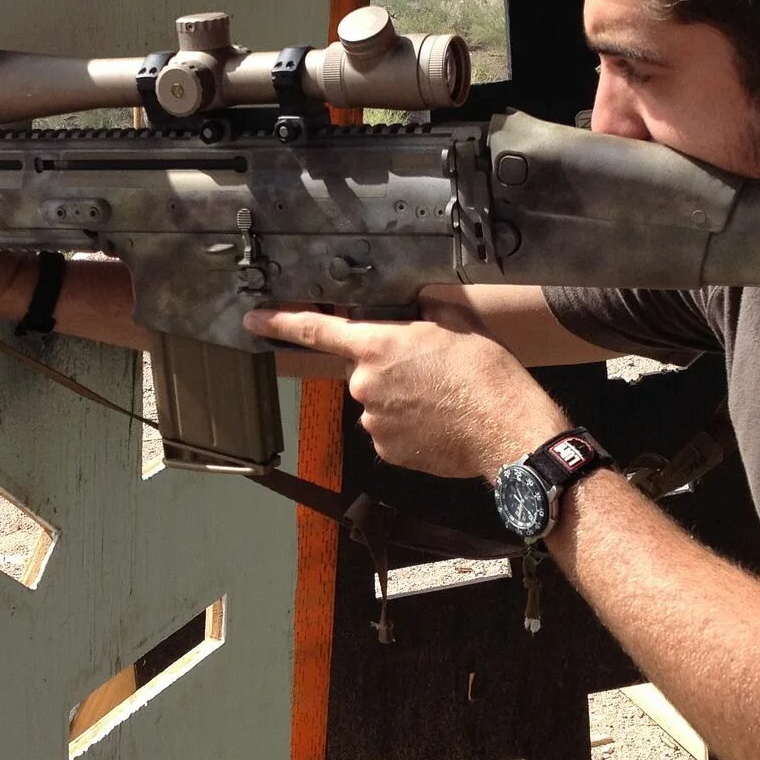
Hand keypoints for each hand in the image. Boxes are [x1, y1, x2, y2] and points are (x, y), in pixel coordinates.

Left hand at [244, 298, 569, 479]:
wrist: (506, 429)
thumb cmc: (485, 374)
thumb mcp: (457, 324)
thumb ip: (421, 313)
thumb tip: (413, 308)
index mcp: (377, 346)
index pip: (316, 330)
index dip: (280, 322)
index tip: (253, 319)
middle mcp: (365, 384)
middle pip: (362, 370)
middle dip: (387, 369)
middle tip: (429, 372)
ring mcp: (373, 421)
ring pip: (377, 403)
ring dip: (400, 400)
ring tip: (441, 400)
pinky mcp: (387, 451)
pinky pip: (389, 432)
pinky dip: (408, 427)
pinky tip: (437, 423)